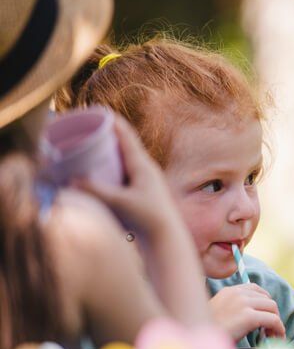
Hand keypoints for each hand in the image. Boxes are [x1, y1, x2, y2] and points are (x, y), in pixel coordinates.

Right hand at [73, 116, 182, 238]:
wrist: (167, 238)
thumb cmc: (148, 219)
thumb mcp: (120, 203)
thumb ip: (96, 190)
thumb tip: (71, 179)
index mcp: (142, 165)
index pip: (126, 134)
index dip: (111, 120)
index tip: (94, 109)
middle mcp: (145, 168)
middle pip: (123, 143)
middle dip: (105, 133)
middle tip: (84, 126)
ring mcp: (143, 180)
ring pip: (123, 157)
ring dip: (107, 149)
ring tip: (86, 143)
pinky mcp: (140, 191)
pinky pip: (122, 170)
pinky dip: (109, 165)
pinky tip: (97, 169)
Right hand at [209, 284, 285, 340]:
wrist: (198, 343)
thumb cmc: (209, 333)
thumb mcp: (220, 314)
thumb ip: (234, 308)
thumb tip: (256, 313)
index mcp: (229, 291)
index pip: (255, 288)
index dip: (265, 301)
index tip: (267, 313)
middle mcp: (237, 294)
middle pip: (267, 298)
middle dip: (272, 313)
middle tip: (270, 329)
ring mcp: (243, 304)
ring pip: (272, 308)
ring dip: (276, 321)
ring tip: (271, 335)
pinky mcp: (248, 317)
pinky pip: (273, 320)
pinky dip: (278, 329)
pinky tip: (276, 337)